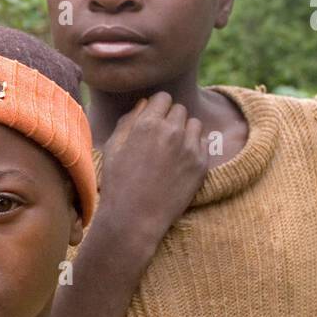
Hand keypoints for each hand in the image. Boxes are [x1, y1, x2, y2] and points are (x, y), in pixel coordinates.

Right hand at [97, 92, 207, 235]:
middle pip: (180, 109)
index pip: (163, 97)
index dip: (157, 107)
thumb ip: (128, 121)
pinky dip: (194, 148)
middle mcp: (172, 131)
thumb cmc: (118, 183)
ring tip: (172, 149)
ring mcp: (190, 148)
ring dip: (185, 131)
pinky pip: (203, 143)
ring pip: (194, 124)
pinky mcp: (202, 165)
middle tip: (160, 137)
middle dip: (171, 118)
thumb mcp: (113, 148)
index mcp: (148, 123)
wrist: (135, 218)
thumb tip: (144, 104)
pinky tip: (180, 162)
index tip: (153, 119)